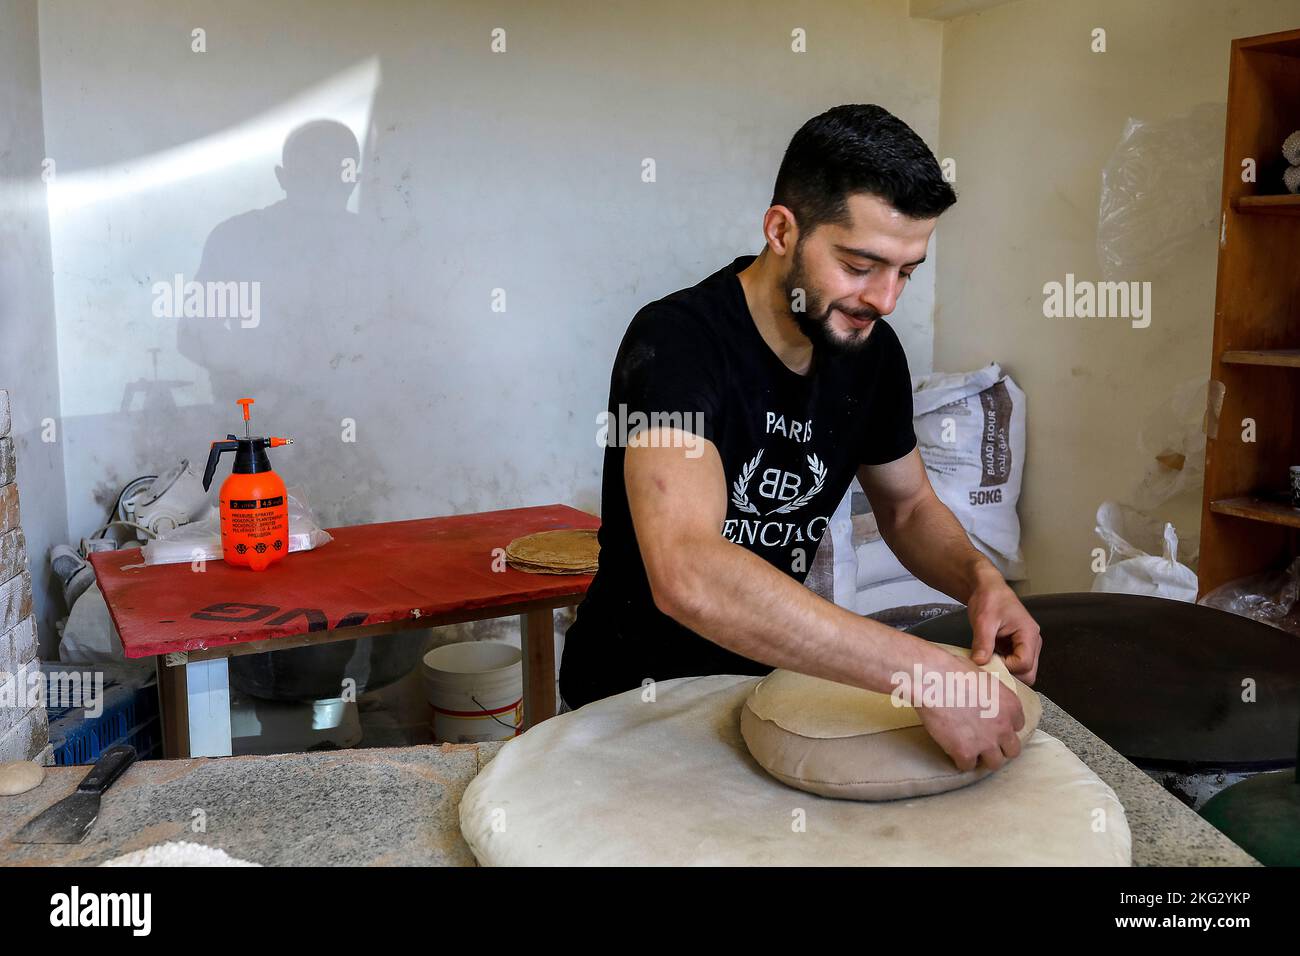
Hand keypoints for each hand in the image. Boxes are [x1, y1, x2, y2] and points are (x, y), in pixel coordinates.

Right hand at [912, 648, 1024, 771]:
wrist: (932, 679)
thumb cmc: (952, 670)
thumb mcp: (984, 677)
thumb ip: (993, 695)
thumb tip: (986, 698)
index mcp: (1011, 706)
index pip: (1017, 726)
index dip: (1003, 726)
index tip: (992, 724)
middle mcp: (1004, 727)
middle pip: (1012, 750)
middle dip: (999, 747)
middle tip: (984, 741)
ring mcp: (986, 742)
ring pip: (994, 763)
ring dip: (983, 757)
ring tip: (969, 748)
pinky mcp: (965, 752)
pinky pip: (968, 766)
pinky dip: (960, 760)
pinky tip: (952, 749)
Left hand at [966, 577, 1041, 683]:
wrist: (988, 589)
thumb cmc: (990, 599)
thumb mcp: (983, 620)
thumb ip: (983, 642)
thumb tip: (979, 662)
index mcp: (1029, 634)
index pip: (1024, 664)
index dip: (1006, 667)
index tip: (989, 660)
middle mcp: (1032, 643)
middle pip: (1028, 673)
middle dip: (1008, 674)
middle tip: (988, 665)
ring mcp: (1026, 647)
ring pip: (1022, 672)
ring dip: (1005, 672)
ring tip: (988, 662)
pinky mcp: (1017, 648)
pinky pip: (1014, 666)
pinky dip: (1002, 667)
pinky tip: (989, 659)